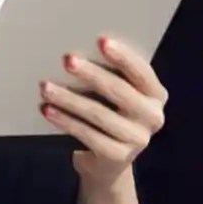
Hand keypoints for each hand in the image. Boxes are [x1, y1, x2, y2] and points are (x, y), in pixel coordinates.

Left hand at [40, 37, 167, 187]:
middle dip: (91, 73)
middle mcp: (153, 117)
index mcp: (156, 94)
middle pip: (120, 91)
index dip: (123, 56)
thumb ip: (112, 77)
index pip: (142, 72)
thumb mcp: (119, 96)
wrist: (109, 164)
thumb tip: (80, 53)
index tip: (101, 40)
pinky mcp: (118, 157)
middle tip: (67, 60)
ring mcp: (137, 140)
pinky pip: (87, 135)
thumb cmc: (111, 115)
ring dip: (69, 98)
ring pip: (99, 114)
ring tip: (46, 87)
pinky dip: (65, 121)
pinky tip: (48, 110)